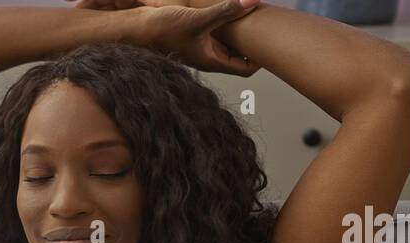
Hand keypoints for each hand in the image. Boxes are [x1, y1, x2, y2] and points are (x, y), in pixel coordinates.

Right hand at [65, 0, 261, 76]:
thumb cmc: (164, 30)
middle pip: (240, 56)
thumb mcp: (198, 19)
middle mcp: (208, 55)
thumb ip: (226, 10)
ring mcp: (200, 46)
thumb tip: (252, 1)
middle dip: (254, 44)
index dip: (263, 58)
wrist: (134, 29)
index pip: (246, 68)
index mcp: (212, 60)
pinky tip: (231, 8)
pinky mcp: (192, 35)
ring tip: (255, 16)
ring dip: (241, 31)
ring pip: (228, 42)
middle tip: (270, 28)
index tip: (275, 45)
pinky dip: (227, 22)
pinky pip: (216, 32)